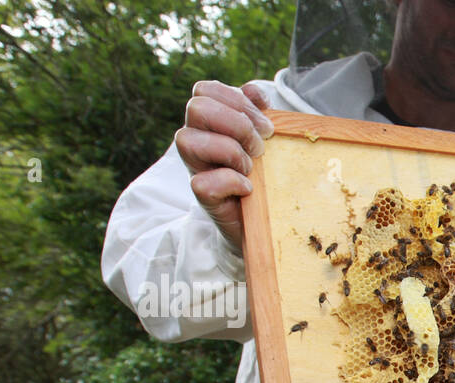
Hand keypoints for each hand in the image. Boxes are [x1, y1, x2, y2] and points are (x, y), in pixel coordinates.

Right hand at [174, 81, 275, 251]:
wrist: (262, 221)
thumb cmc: (261, 175)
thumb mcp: (262, 139)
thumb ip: (256, 111)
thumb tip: (254, 92)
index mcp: (208, 122)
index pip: (205, 90)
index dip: (236, 100)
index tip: (266, 125)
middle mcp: (195, 140)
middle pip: (196, 107)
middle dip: (237, 123)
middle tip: (260, 147)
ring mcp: (195, 167)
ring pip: (188, 140)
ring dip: (231, 151)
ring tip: (251, 168)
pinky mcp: (203, 196)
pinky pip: (202, 183)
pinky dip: (231, 182)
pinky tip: (248, 188)